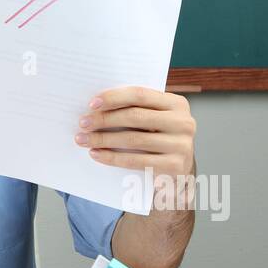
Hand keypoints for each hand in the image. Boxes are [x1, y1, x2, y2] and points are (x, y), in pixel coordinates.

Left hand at [74, 85, 195, 180]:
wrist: (178, 173)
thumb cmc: (158, 139)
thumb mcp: (155, 119)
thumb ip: (136, 108)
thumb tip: (96, 105)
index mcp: (177, 103)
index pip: (140, 94)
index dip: (113, 97)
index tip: (91, 104)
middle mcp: (184, 122)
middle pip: (134, 116)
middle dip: (104, 119)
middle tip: (82, 123)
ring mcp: (182, 146)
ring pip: (133, 139)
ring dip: (103, 139)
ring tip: (83, 139)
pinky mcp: (175, 167)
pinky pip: (135, 161)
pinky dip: (112, 157)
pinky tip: (96, 154)